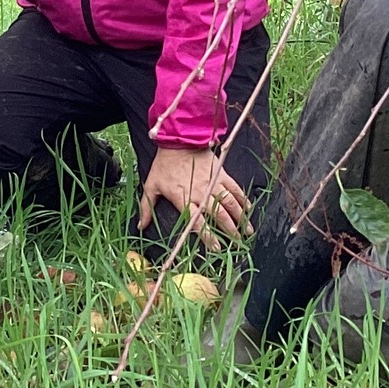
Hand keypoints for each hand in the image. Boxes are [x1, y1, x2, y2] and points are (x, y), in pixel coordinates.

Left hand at [137, 146, 251, 251]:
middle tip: (238, 243)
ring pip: (230, 203)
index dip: (208, 236)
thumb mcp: (151, 185)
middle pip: (218, 215)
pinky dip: (243, 199)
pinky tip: (248, 209)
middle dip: (230, 231)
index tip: (217, 248)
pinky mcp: (221, 173)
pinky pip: (234, 188)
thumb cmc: (164, 163)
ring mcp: (213, 182)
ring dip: (240, 218)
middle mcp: (200, 192)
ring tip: (247, 231)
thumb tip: (140, 226)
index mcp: (183, 198)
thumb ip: (146, 207)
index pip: (197, 222)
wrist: (179, 139)